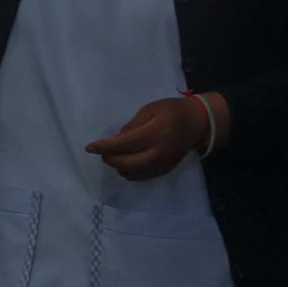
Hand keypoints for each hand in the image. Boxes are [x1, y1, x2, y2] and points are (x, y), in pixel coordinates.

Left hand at [85, 94, 216, 180]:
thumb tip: (114, 141)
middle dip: (110, 159)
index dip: (105, 148)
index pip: (125, 144)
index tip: (90, 148)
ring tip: (114, 156)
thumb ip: (131, 126)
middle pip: (128, 164)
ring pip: (135, 174)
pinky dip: (130, 172)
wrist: (197, 123)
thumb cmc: (171, 111)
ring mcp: (164, 163)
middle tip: (102, 152)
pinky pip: (143, 176)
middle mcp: (160, 152)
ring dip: (119, 167)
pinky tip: (125, 164)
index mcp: (156, 133)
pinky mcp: (166, 169)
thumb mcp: (149, 110)